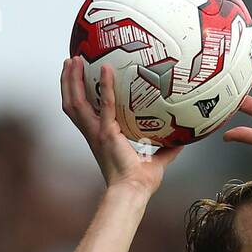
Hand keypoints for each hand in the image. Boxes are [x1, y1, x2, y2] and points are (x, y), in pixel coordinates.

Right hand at [60, 57, 184, 193]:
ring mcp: (97, 133)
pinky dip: (106, 86)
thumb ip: (167, 149)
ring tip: (75, 60)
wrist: (133, 191)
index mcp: (100, 138)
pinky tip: (108, 70)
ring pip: (76, 102)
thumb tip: (182, 141)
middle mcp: (94, 134)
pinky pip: (105, 104)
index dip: (77, 95)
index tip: (79, 78)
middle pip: (72, 103)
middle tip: (71, 62)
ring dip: (73, 80)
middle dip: (68, 82)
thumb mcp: (156, 161)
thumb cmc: (140, 183)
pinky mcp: (107, 133)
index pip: (83, 113)